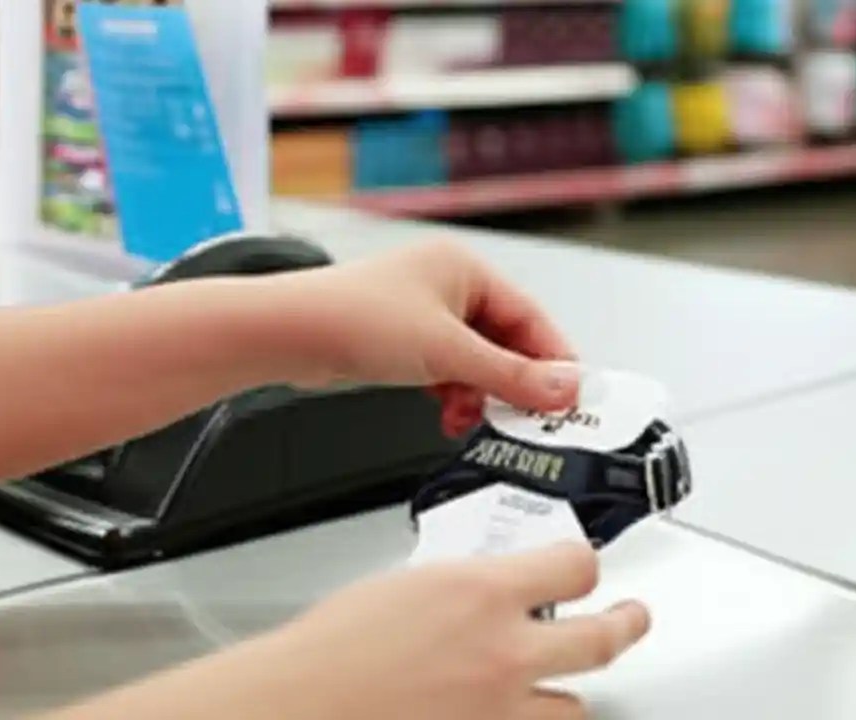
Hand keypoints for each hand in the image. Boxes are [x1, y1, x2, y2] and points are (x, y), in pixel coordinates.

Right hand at [237, 543, 647, 719]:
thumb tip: (488, 594)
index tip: (586, 565)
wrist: (294, 707)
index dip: (586, 563)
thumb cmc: (327, 652)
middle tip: (632, 617)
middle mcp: (505, 655)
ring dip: (569, 697)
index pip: (575, 565)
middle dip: (626, 624)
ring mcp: (499, 714)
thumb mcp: (405, 586)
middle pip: (604, 639)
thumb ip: (462, 589)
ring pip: (574, 710)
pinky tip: (514, 718)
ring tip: (566, 688)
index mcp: (482, 594)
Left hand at [311, 240, 579, 435]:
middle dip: (509, 384)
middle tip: (525, 418)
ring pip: (474, 361)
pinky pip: (446, 370)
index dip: (552, 361)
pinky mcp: (401, 342)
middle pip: (504, 342)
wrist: (287, 334)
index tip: (568, 397)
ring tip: (473, 417)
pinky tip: (448, 414)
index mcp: (465, 269)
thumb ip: (511, 375)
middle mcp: (446, 286)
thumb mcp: (448, 353)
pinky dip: (452, 394)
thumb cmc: (351, 318)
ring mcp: (422, 314)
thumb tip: (563, 386)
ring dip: (478, 394)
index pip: (531, 317)